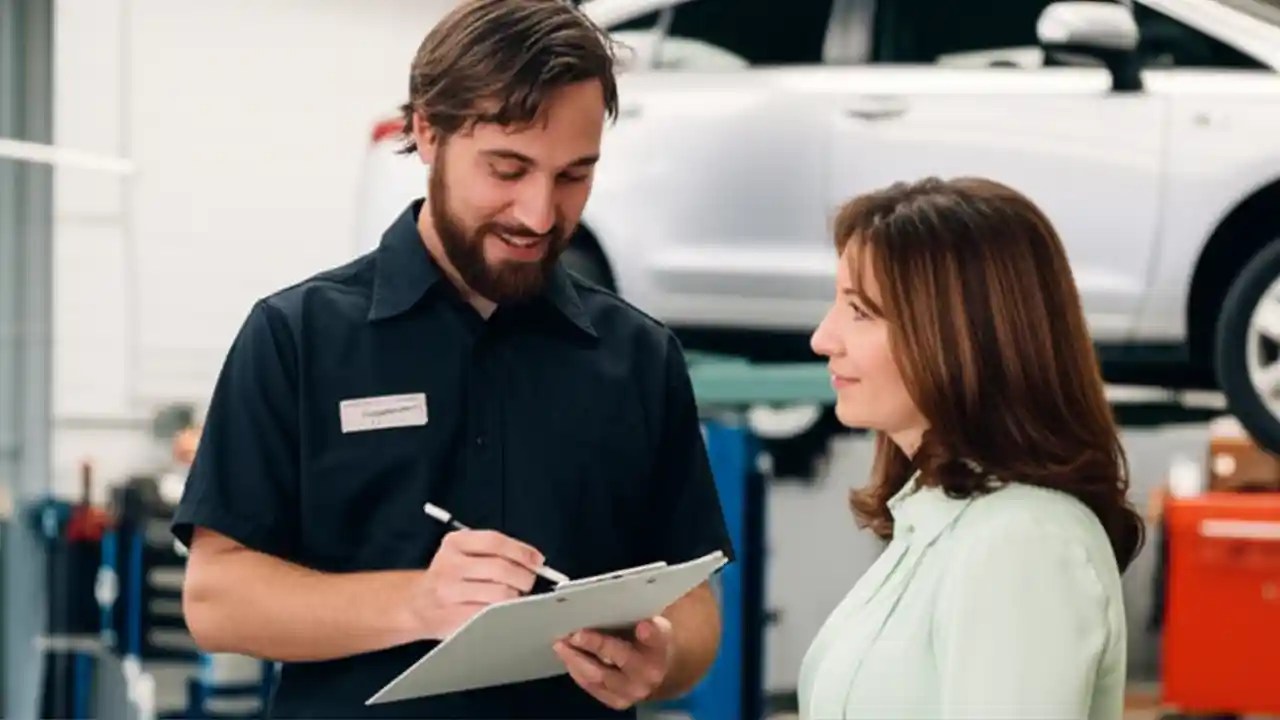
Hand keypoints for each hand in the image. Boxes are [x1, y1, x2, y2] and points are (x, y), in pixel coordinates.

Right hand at [407, 529, 544, 639]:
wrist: (415, 604)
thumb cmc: (449, 576)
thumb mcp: (462, 552)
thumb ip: (493, 551)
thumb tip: (534, 559)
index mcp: (454, 543)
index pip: (495, 542)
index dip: (522, 551)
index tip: (537, 561)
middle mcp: (449, 565)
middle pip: (501, 569)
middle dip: (524, 577)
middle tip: (527, 582)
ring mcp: (450, 593)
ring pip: (500, 594)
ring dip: (515, 597)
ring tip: (512, 597)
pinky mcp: (454, 618)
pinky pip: (491, 615)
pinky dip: (505, 613)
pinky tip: (504, 611)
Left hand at [553, 616, 673, 709]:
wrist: (656, 673)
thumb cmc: (646, 640)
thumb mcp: (650, 624)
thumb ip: (638, 614)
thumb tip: (617, 601)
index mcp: (660, 646)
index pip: (657, 637)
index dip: (651, 633)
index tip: (643, 626)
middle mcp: (649, 672)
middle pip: (620, 657)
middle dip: (595, 645)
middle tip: (574, 634)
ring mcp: (632, 691)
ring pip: (599, 675)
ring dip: (576, 659)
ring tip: (560, 644)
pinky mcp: (617, 701)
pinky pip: (592, 686)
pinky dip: (577, 671)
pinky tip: (568, 657)